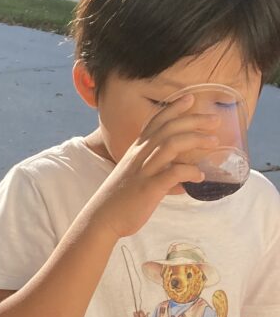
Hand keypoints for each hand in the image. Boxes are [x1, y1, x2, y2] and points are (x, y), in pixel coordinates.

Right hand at [88, 95, 218, 238]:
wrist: (102, 218)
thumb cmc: (120, 199)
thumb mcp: (133, 174)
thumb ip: (153, 167)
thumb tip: (178, 172)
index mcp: (136, 150)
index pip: (155, 121)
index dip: (173, 108)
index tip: (190, 98)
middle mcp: (140, 155)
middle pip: (169, 128)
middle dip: (194, 120)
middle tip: (215, 120)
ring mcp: (144, 170)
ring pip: (171, 144)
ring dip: (196, 139)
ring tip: (214, 142)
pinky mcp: (149, 187)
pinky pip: (174, 173)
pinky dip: (190, 172)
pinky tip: (200, 177)